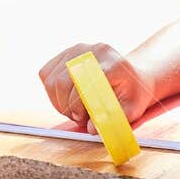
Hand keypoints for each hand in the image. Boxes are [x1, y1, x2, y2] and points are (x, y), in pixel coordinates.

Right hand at [37, 42, 158, 126]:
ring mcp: (77, 49)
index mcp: (113, 64)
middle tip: (78, 118)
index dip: (78, 105)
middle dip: (66, 106)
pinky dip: (51, 92)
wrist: (129, 73)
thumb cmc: (131, 94)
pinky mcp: (65, 53)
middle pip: (64, 81)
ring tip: (73, 110)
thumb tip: (91, 128)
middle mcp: (93, 51)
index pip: (84, 83)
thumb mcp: (133, 109)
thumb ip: (114, 120)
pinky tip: (66, 99)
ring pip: (52, 80)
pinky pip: (46, 74)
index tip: (83, 118)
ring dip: (58, 101)